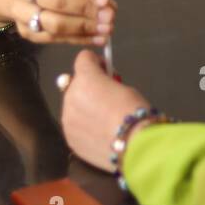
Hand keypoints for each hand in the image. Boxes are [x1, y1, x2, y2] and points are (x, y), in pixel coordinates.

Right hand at [4, 0, 115, 44]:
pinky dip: (78, 39)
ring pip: (53, 24)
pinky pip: (53, 38)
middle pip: (55, 1)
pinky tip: (96, 38)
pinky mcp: (24, 31)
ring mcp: (19, 10)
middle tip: (108, 16)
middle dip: (85, 10)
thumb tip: (107, 4)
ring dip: (83, 28)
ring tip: (106, 29)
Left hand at [60, 50, 151, 169]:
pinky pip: (74, 126)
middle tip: (106, 98)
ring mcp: (67, 119)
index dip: (96, 62)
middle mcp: (71, 96)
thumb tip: (102, 87)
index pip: (83, 58)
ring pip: (72, 106)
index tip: (105, 70)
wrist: (136, 145)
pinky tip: (100, 133)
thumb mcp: (125, 88)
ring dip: (83, 107)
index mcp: (86, 79)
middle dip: (88, 87)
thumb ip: (106, 84)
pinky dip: (83, 126)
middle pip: (75, 83)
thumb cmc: (135, 113)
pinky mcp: (70, 138)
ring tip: (103, 119)